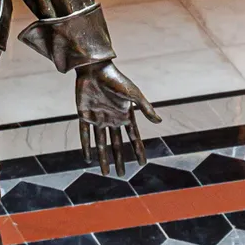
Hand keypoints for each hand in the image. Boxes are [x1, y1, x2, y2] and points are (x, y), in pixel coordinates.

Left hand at [76, 60, 160, 176]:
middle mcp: (112, 119)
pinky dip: (87, 147)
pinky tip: (88, 159)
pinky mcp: (84, 115)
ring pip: (102, 143)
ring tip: (105, 173)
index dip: (137, 150)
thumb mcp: (133, 94)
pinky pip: (85, 135)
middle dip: (119, 159)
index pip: (133, 137)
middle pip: (117, 144)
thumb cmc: (116, 79)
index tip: (142, 164)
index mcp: (125, 115)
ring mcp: (98, 118)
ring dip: (103, 158)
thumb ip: (145, 108)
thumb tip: (159, 121)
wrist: (94, 69)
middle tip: (121, 174)